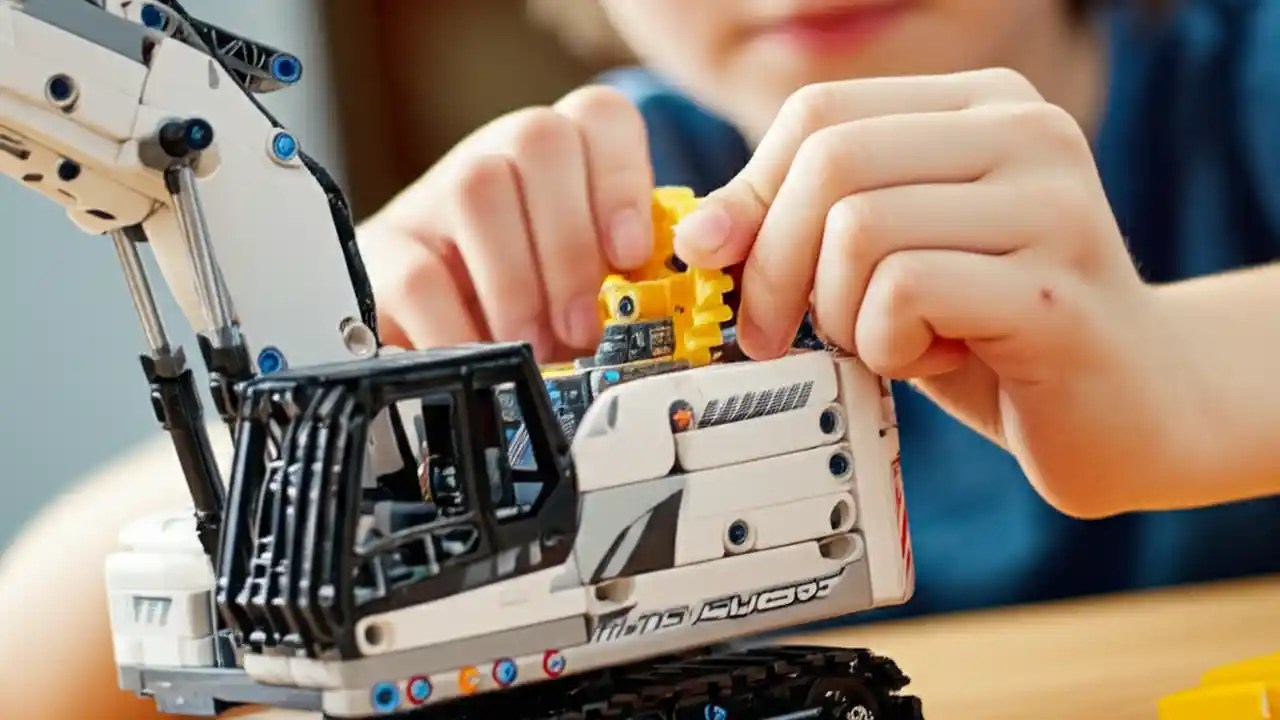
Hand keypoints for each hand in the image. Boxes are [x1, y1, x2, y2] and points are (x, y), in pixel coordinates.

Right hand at [358, 86, 654, 360]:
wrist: (419, 327)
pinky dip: (460, 328)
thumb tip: (652, 320)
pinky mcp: (384, 248)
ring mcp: (434, 194)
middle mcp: (495, 155)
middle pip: (538, 142)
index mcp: (559, 155)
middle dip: (570, 245)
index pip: (599, 116)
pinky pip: (420, 275)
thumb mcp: (580, 285)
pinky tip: (482, 360)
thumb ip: (617, 281)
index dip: (622, 178)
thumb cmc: (522, 305)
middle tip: (580, 327)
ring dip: (517, 283)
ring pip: (478, 190)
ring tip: (533, 347)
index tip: (630, 255)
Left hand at [672, 68, 1186, 517]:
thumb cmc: (994, 333)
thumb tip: (699, 234)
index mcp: (981, 106)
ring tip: (888, 343)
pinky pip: (905, 294)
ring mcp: (1052, 205)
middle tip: (774, 334)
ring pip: (860, 227)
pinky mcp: (1056, 289)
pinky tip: (936, 361)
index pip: (818, 113)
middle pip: (831, 160)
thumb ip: (808, 229)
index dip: (752, 195)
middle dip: (773, 263)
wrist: (1134, 410)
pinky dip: (888, 345)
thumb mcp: (887, 264)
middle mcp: (1025, 132)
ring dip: (841, 313)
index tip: (727, 269)